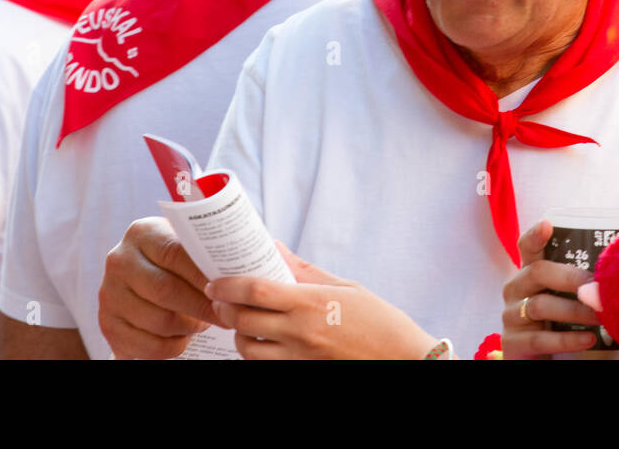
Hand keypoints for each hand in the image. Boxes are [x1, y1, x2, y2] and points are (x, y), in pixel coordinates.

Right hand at [98, 217, 223, 359]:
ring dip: (188, 328)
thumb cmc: (178, 260)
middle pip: (165, 290)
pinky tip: (183, 337)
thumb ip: (205, 253)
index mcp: (143, 233)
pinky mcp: (107, 323)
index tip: (229, 289)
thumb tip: (240, 271)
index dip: (203, 275)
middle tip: (225, 314)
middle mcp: (119, 261)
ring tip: (203, 323)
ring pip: (158, 321)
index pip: (175, 254)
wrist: (142, 278)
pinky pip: (146, 345)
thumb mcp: (186, 245)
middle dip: (200, 307)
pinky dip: (171, 347)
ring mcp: (108, 293)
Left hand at [205, 243, 438, 359]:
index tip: (216, 281)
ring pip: (249, 351)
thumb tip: (276, 248)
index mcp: (310, 303)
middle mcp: (301, 332)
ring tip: (243, 323)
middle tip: (222, 300)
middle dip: (225, 310)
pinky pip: (267, 366)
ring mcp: (300, 357)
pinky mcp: (302, 372)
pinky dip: (257, 355)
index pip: (255, 290)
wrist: (402, 357)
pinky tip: (263, 342)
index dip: (228, 285)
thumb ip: (305, 270)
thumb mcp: (345, 286)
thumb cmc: (378, 320)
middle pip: (243, 322)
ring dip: (239, 336)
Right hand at [501, 220, 598, 358]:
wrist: (539, 357)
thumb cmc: (559, 320)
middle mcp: (516, 288)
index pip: (527, 247)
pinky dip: (567, 339)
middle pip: (538, 272)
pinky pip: (540, 338)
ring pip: (540, 305)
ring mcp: (511, 315)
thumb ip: (583, 282)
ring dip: (575, 310)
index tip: (547, 224)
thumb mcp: (566, 297)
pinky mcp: (513, 342)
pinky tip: (589, 339)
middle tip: (597, 286)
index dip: (535, 235)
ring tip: (601, 316)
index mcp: (529, 272)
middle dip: (571, 278)